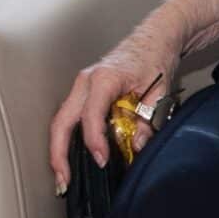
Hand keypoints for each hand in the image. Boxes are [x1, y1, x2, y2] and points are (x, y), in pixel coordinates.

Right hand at [45, 25, 178, 192]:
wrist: (154, 37)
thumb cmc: (155, 58)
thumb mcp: (159, 91)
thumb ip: (148, 120)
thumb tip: (137, 146)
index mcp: (104, 78)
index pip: (91, 115)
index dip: (94, 141)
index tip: (101, 160)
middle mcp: (86, 81)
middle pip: (61, 121)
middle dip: (59, 153)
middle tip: (64, 180)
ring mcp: (82, 86)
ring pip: (61, 121)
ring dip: (59, 149)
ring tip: (64, 177)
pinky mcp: (84, 92)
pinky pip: (70, 118)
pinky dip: (67, 139)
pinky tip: (72, 158)